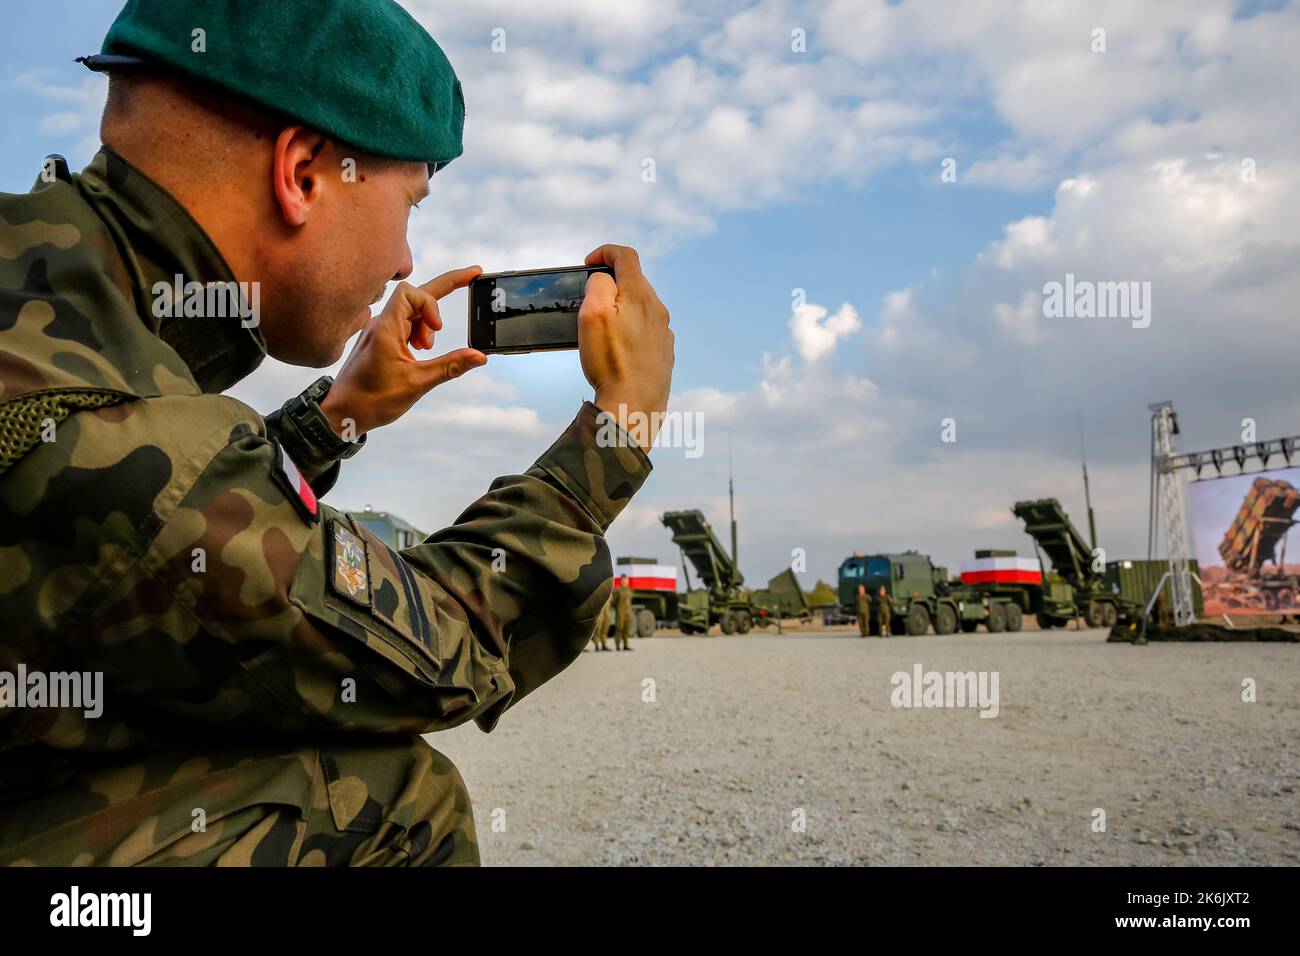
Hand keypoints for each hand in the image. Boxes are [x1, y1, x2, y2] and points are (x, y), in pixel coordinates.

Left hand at [321, 267, 486, 437]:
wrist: (343, 413)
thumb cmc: (372, 400)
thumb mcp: (418, 383)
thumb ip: (450, 366)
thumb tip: (479, 356)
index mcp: (386, 329)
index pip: (410, 292)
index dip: (430, 304)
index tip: (438, 329)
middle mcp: (380, 324)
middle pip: (416, 294)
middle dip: (447, 287)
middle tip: (474, 275)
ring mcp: (379, 330)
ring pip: (411, 310)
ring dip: (427, 324)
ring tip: (427, 350)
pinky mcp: (379, 338)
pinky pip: (403, 323)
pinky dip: (418, 331)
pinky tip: (419, 351)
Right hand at [579, 244, 674, 451]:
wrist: (633, 406)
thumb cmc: (609, 363)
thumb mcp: (592, 315)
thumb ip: (598, 285)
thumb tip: (604, 278)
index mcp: (639, 296)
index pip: (626, 256)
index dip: (604, 252)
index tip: (588, 263)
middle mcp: (657, 310)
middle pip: (635, 282)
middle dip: (612, 283)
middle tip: (590, 298)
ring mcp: (664, 332)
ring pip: (642, 307)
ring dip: (623, 308)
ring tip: (603, 327)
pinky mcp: (664, 353)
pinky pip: (647, 331)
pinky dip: (632, 330)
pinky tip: (619, 349)